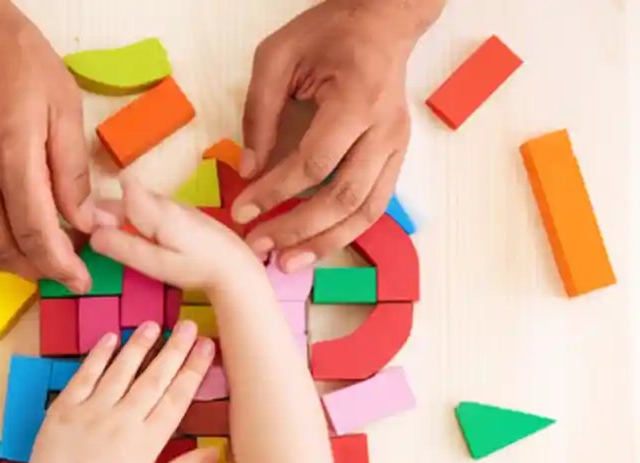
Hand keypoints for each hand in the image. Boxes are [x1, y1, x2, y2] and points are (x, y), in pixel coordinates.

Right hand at [0, 0, 93, 290]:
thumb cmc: (14, 56)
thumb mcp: (63, 105)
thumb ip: (71, 169)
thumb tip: (84, 220)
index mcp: (12, 158)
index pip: (36, 234)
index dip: (59, 266)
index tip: (78, 279)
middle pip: (1, 247)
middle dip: (34, 268)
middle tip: (58, 268)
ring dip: (1, 263)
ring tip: (28, 260)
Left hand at [13, 322, 218, 462]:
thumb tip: (217, 451)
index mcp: (146, 442)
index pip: (177, 398)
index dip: (194, 369)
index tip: (207, 347)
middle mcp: (122, 421)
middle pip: (154, 378)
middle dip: (174, 349)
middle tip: (190, 325)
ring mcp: (92, 412)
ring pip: (121, 370)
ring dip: (139, 345)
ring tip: (154, 324)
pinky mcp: (65, 408)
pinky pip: (85, 375)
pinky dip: (99, 355)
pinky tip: (111, 338)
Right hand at [89, 177, 263, 294]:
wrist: (236, 269)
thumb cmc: (196, 268)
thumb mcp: (156, 263)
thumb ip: (124, 246)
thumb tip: (91, 232)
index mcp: (155, 208)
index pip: (122, 186)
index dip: (101, 201)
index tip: (89, 225)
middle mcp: (163, 200)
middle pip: (126, 198)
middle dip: (106, 214)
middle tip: (98, 242)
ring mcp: (174, 205)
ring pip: (138, 205)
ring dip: (122, 219)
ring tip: (114, 244)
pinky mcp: (181, 215)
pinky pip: (151, 212)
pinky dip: (139, 223)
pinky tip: (141, 242)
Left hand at [233, 0, 442, 272]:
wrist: (383, 22)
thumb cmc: (330, 33)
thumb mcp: (278, 57)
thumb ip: (259, 113)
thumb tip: (248, 171)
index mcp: (357, 100)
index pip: (314, 162)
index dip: (276, 192)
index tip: (243, 209)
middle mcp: (385, 129)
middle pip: (343, 197)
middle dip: (298, 228)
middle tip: (259, 245)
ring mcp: (397, 146)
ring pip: (366, 211)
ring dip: (326, 242)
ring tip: (288, 262)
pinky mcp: (397, 156)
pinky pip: (375, 205)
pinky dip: (345, 231)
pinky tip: (316, 245)